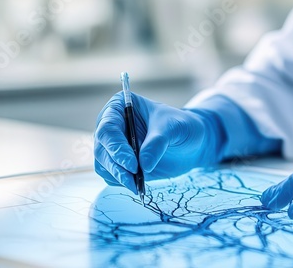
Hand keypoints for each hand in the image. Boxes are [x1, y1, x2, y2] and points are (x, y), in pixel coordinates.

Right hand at [93, 91, 223, 193]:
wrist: (191, 141)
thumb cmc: (181, 126)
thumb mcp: (173, 128)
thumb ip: (157, 143)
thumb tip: (143, 165)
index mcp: (119, 107)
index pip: (107, 129)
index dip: (116, 148)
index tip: (132, 165)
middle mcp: (111, 126)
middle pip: (102, 149)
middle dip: (116, 166)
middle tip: (133, 179)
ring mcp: (113, 146)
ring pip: (103, 165)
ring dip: (118, 177)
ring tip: (137, 185)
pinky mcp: (118, 163)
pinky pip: (112, 176)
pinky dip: (122, 182)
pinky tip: (138, 185)